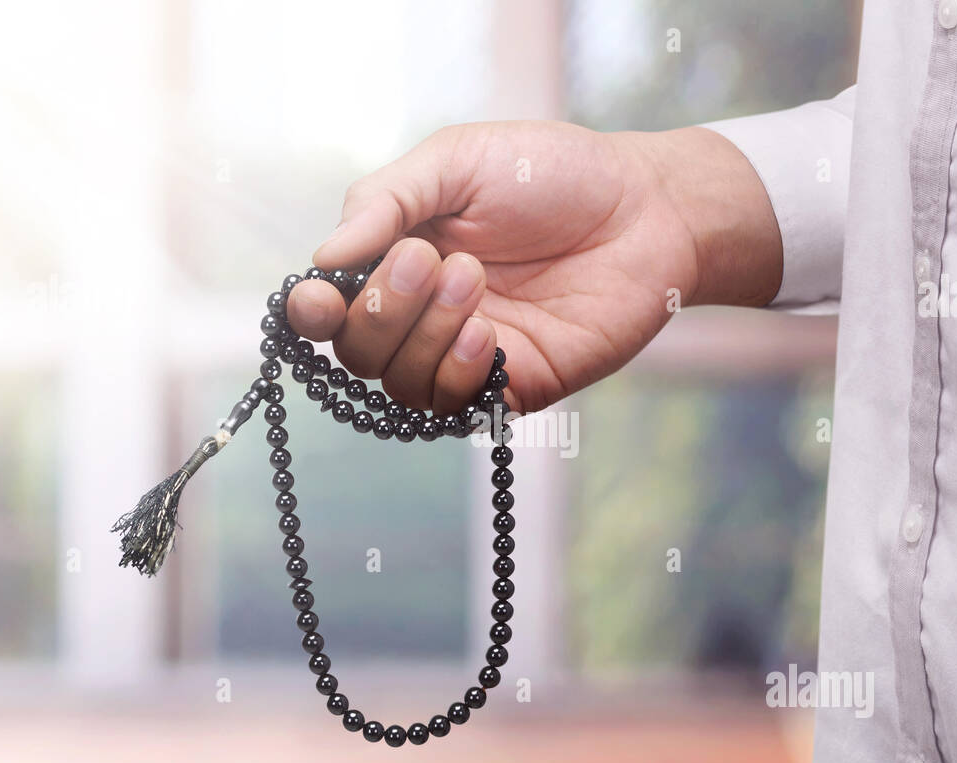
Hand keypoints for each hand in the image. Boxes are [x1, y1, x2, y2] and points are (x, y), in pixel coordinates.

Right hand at [287, 120, 780, 413]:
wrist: (644, 208)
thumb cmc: (550, 175)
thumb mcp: (456, 163)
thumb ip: (385, 202)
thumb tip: (324, 257)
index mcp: (397, 260)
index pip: (330, 309)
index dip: (312, 314)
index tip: (317, 299)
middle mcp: (422, 316)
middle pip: (357, 353)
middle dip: (382, 309)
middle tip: (433, 258)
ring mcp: (465, 355)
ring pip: (400, 383)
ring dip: (425, 332)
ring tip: (475, 279)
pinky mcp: (511, 386)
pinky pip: (455, 405)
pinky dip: (457, 370)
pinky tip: (487, 332)